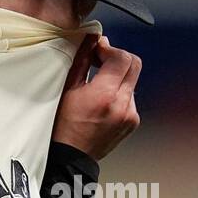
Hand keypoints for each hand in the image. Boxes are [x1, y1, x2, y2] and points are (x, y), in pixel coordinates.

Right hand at [51, 34, 141, 160]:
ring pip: (132, 81)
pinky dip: (119, 93)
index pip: (122, 57)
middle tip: (100, 61)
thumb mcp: (67, 89)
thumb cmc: (62, 126)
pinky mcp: (132, 122)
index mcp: (105, 95)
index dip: (109, 48)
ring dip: (118, 76)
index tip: (96, 50)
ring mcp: (130, 115)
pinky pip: (130, 98)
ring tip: (98, 83)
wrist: (71, 159)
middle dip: (118, 58)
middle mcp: (123, 105)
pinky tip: (103, 100)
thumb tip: (93, 39)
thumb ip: (83, 61)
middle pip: (134, 65)